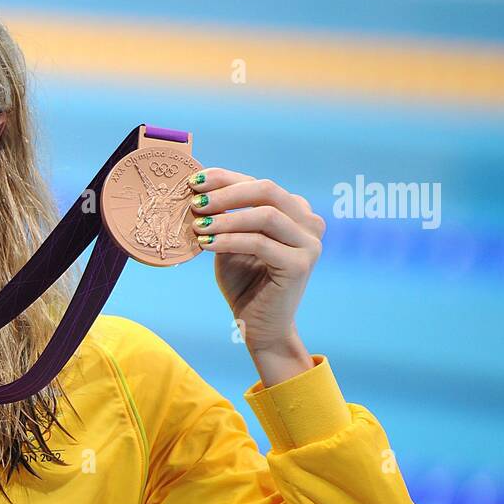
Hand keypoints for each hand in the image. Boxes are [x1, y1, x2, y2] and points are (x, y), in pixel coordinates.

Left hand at [187, 168, 325, 381]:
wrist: (258, 325)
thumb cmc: (243, 282)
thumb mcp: (230, 241)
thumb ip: (224, 216)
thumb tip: (196, 188)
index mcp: (295, 211)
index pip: (258, 184)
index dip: (225, 178)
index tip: (194, 181)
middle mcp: (309, 222)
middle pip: (267, 190)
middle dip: (226, 193)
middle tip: (195, 202)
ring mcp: (309, 243)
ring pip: (265, 215)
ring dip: (226, 218)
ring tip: (197, 226)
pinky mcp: (300, 265)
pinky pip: (260, 243)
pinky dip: (229, 240)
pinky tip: (206, 244)